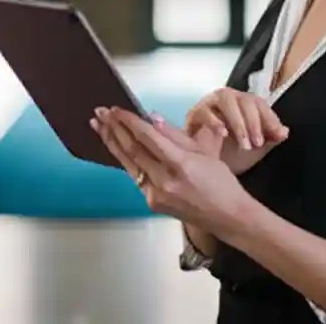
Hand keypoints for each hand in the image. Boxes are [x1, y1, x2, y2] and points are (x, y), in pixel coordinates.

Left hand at [90, 106, 253, 236]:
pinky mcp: (151, 203)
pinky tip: (116, 146)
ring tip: (98, 126)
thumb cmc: (221, 182)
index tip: (116, 109)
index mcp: (181, 165)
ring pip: (128, 163)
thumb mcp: (204, 152)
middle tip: (100, 112)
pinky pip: (135, 176)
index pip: (148, 138)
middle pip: (132, 150)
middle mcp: (164, 181)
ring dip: (111, 142)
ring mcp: (155, 195)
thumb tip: (152, 117)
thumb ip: (175, 135)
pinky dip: (124, 159)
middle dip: (114, 128)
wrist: (227, 216)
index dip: (130, 122)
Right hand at [185, 89, 289, 174]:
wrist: (206, 168)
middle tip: (257, 144)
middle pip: (245, 100)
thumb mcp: (256, 150)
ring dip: (237, 121)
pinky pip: (205, 110)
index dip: (270, 118)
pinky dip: (214, 121)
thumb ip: (270, 139)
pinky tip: (223, 134)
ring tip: (243, 143)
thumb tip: (285, 131)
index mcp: (245, 104)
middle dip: (254, 122)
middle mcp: (229, 98)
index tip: (277, 135)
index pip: (260, 104)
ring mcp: (211, 103)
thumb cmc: (231, 155)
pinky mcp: (195, 112)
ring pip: (226, 100)